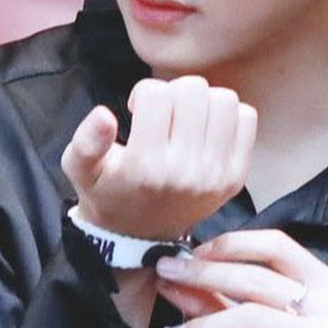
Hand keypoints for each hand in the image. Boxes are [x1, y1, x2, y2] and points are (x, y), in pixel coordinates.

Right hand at [61, 76, 256, 238]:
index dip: (143, 93)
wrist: (141, 237)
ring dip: (203, 101)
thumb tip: (103, 114)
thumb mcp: (80, 169)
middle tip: (164, 112)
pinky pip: (247, 119)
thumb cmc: (109, 192)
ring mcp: (216, 175)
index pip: (156, 93)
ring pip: (223, 99)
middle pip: (193, 90)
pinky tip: (206, 129)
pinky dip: (228, 116)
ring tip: (186, 118)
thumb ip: (85, 141)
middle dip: (174, 92)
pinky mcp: (236, 177)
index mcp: (146, 165)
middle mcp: (185, 170)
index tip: (137, 110)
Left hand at [156, 230, 327, 327]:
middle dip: (205, 274)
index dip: (233, 244)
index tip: (193, 252)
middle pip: (257, 277)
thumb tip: (175, 278)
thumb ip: (216, 302)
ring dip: (200, 319)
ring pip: (249, 314)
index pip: (276, 244)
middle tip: (166, 273)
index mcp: (324, 283)